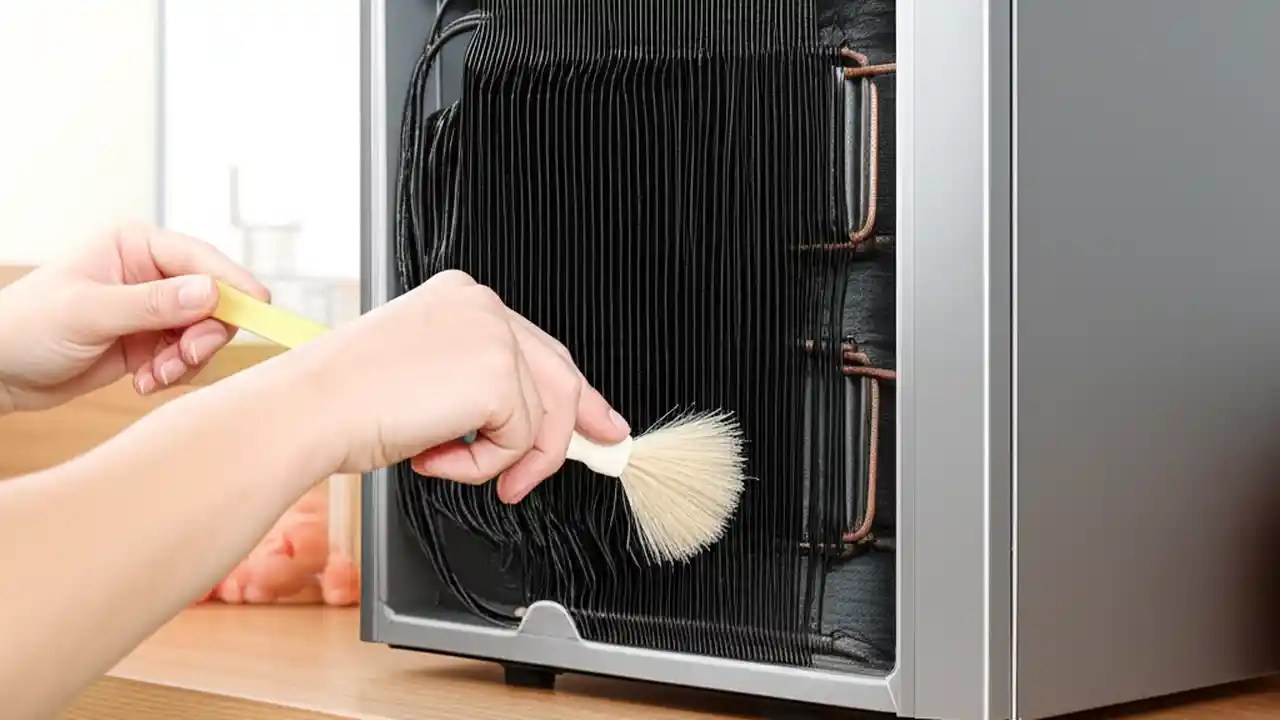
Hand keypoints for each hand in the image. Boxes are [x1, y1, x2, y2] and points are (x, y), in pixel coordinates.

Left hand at [0, 222, 268, 412]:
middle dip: (205, 334)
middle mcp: (151, 273)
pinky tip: (142, 382)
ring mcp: (152, 309)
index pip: (202, 260)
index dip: (234, 285)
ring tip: (152, 377)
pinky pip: (187, 357)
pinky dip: (173, 374)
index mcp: (135, 246)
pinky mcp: (149, 342)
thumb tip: (210, 293)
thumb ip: (152, 304)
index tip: (259, 310)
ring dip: (187, 360)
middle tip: (184, 358)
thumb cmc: (25, 328)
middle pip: (214, 300)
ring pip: (204, 333)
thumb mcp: (88, 312)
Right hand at [299, 269, 629, 502]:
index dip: (573, 391)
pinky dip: (480, 465)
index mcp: (464, 298)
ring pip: (539, 418)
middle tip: (598, 455)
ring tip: (447, 463)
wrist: (310, 410)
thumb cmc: (347, 402)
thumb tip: (537, 424)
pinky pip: (517, 441)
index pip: (538, 347)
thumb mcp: (428, 380)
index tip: (599, 420)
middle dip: (577, 427)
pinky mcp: (498, 376)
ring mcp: (495, 336)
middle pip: (558, 376)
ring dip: (500, 459)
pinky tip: (433, 456)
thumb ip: (483, 388)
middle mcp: (485, 306)